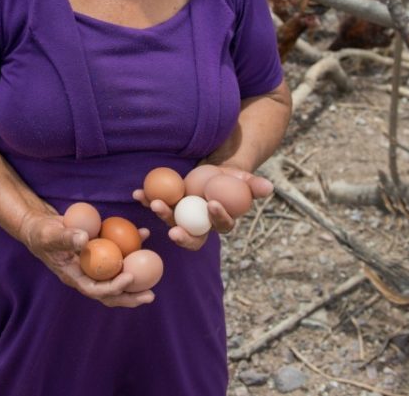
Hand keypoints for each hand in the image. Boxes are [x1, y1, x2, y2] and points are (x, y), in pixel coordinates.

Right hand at [18, 211, 154, 307]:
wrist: (42, 228)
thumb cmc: (43, 233)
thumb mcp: (50, 235)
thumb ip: (65, 237)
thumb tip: (85, 239)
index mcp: (75, 278)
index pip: (96, 290)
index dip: (113, 288)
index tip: (129, 278)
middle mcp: (87, 276)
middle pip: (111, 293)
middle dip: (131, 297)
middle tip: (150, 296)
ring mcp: (95, 266)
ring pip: (117, 276)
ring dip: (136, 279)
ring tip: (155, 278)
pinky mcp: (101, 253)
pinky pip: (119, 254)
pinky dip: (132, 247)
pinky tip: (145, 235)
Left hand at [133, 166, 273, 251]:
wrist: (215, 172)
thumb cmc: (233, 179)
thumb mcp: (245, 180)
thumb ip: (255, 185)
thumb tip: (269, 187)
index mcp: (220, 223)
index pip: (220, 226)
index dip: (217, 218)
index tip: (212, 204)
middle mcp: (200, 225)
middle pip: (192, 236)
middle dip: (183, 236)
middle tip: (174, 231)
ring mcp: (183, 217)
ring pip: (172, 220)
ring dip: (162, 214)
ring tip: (155, 203)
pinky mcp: (171, 206)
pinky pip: (158, 204)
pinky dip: (148, 199)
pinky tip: (138, 193)